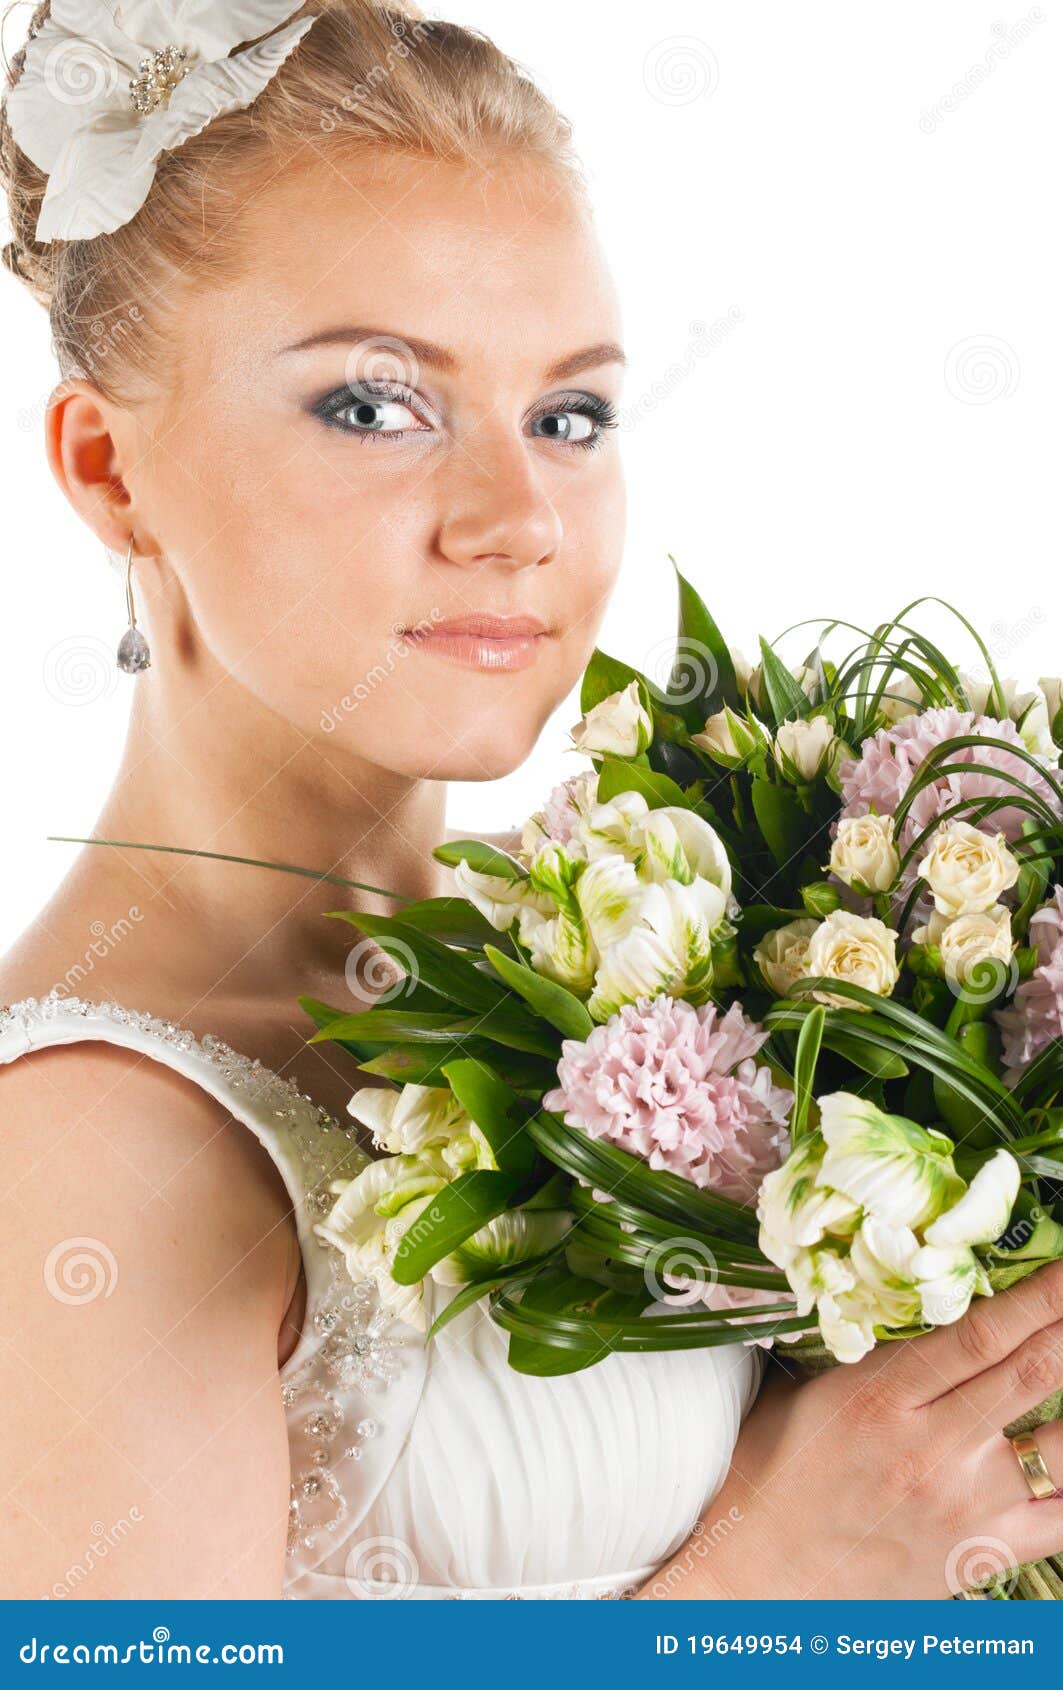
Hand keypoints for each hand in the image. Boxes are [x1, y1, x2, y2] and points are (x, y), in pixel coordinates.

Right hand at [638, 1258, 1062, 1599]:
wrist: (757, 1573)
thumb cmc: (771, 1473)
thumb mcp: (809, 1392)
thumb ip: (872, 1353)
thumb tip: (915, 1304)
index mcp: (882, 1397)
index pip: (981, 1335)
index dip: (1038, 1297)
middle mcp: (933, 1449)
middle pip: (1033, 1374)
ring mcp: (966, 1507)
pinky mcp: (983, 1555)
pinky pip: (1061, 1520)